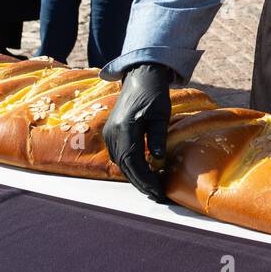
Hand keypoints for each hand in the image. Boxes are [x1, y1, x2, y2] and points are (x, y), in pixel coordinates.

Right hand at [103, 63, 174, 200]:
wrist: (139, 77)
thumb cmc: (153, 93)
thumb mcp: (160, 113)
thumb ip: (157, 136)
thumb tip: (158, 159)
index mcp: (125, 127)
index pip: (133, 161)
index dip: (145, 179)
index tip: (158, 190)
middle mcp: (113, 133)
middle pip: (125, 166)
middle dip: (141, 182)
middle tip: (158, 194)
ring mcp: (109, 134)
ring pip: (121, 163)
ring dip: (136, 176)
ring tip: (153, 187)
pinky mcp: (111, 134)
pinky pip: (119, 156)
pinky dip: (131, 167)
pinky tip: (144, 172)